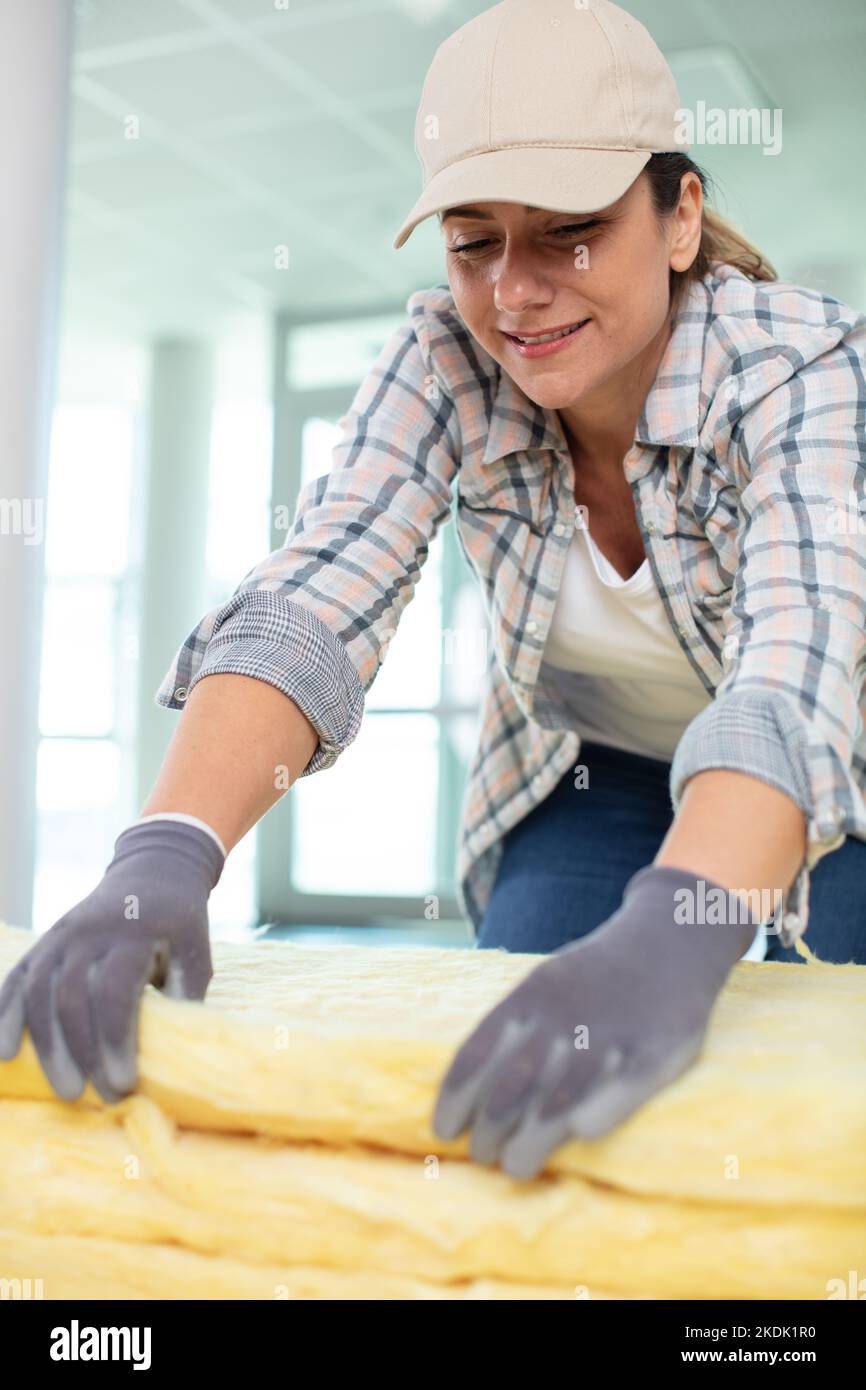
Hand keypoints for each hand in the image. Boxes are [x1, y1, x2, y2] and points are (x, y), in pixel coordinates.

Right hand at [0, 819, 224, 1102]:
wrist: (153, 872)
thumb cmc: (179, 924)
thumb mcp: (195, 951)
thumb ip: (185, 995)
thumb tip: (176, 1052)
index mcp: (132, 934)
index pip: (115, 992)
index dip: (115, 1041)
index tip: (125, 1083)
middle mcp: (90, 933)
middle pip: (73, 998)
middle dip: (84, 1053)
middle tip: (99, 1097)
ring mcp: (61, 936)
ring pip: (40, 992)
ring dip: (47, 1046)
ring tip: (65, 1091)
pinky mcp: (45, 942)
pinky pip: (16, 981)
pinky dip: (6, 1017)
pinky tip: (5, 1054)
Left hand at [432, 863, 757, 1179]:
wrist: (670, 942)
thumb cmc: (596, 976)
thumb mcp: (547, 980)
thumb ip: (515, 1024)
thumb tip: (467, 1084)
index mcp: (532, 995)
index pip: (478, 1051)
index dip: (455, 1097)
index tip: (443, 1130)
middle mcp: (564, 1016)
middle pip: (511, 1086)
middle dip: (488, 1128)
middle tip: (481, 1155)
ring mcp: (608, 1037)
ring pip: (557, 1101)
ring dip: (530, 1141)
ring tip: (515, 1166)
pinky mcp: (651, 1056)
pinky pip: (615, 1096)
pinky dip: (592, 1119)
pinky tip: (577, 1137)